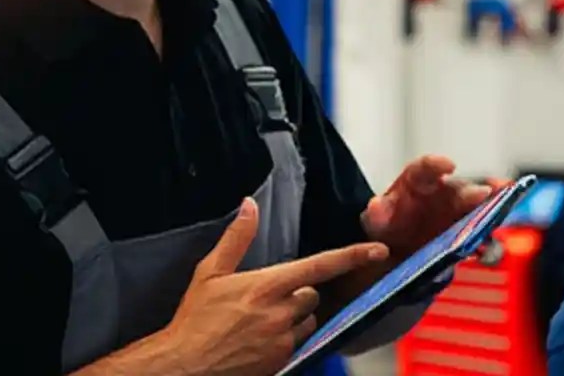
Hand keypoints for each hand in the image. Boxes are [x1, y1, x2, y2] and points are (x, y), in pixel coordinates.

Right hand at [163, 197, 389, 375]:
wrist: (185, 366)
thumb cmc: (194, 319)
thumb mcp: (210, 272)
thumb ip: (236, 238)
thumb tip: (249, 205)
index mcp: (267, 286)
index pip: (320, 266)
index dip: (352, 256)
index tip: (378, 250)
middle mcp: (281, 313)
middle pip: (313, 295)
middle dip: (298, 293)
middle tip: (268, 297)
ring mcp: (283, 341)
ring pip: (307, 321)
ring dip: (294, 318)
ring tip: (262, 320)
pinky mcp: (282, 362)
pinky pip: (298, 345)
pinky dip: (286, 339)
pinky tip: (259, 339)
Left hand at [360, 155, 493, 258]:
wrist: (397, 252)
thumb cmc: (388, 226)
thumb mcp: (377, 220)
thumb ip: (377, 214)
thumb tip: (376, 207)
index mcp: (416, 182)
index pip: (426, 167)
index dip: (438, 164)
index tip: (448, 166)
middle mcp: (440, 192)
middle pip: (457, 188)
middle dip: (470, 191)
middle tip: (483, 194)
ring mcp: (455, 211)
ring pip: (474, 206)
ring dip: (488, 206)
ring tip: (500, 207)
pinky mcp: (465, 229)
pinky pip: (479, 227)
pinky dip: (487, 231)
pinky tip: (493, 236)